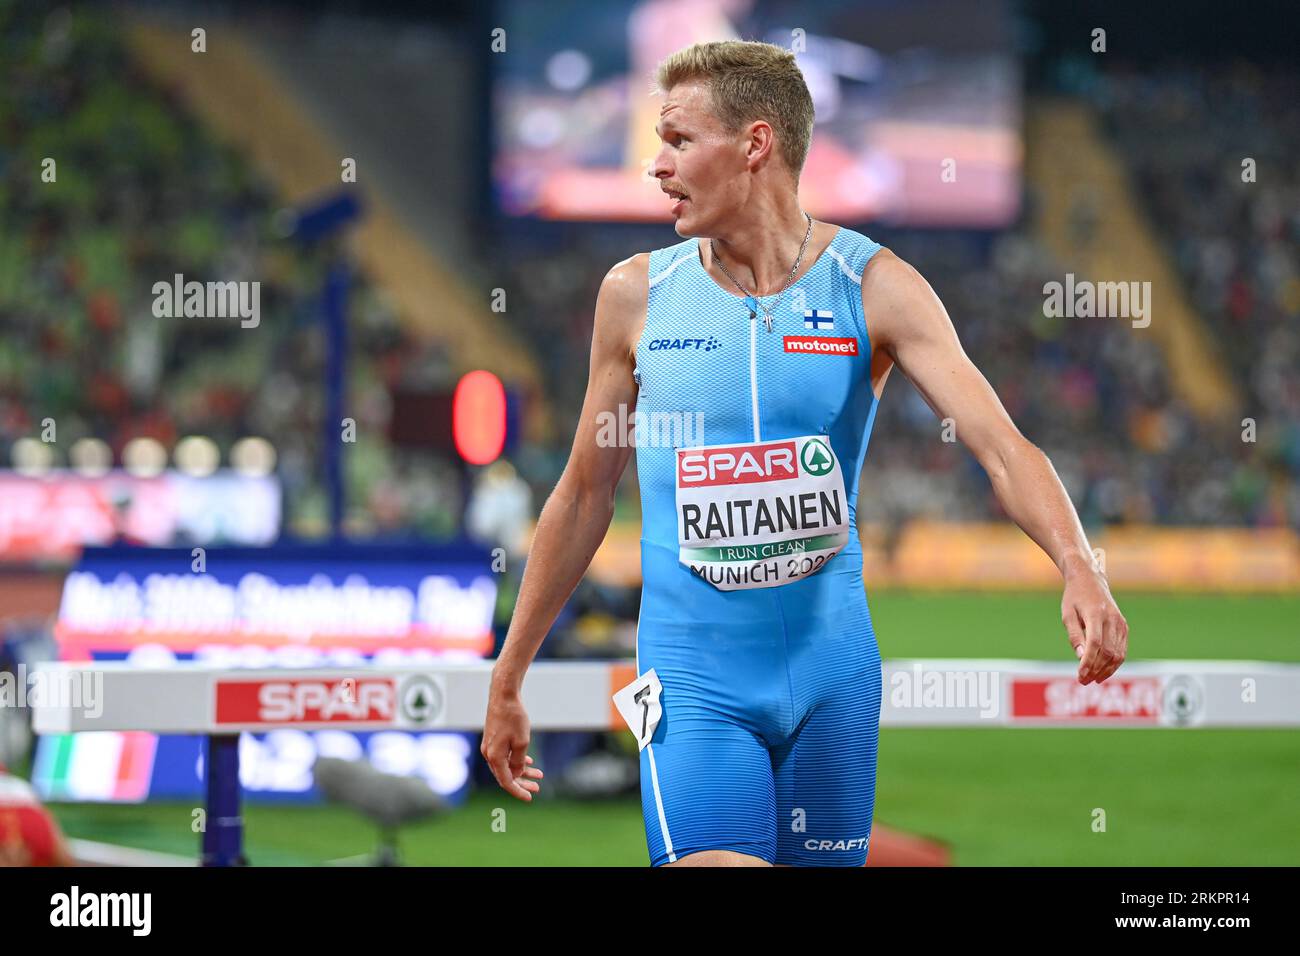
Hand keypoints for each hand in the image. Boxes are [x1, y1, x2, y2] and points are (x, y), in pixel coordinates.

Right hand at [481, 681, 543, 800]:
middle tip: (537, 788)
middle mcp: (489, 754)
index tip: (530, 798)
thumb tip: (517, 774)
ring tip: (539, 775)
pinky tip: (528, 763)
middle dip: (522, 783)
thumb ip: (519, 761)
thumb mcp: (522, 742)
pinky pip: (505, 756)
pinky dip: (516, 761)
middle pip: (506, 775)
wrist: (504, 696)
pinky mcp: (493, 739)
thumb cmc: (513, 717)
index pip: (506, 782)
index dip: (518, 791)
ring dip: (522, 772)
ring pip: (506, 765)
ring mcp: (490, 746)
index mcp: (494, 757)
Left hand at [1061, 563, 1127, 684]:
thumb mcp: (1067, 614)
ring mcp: (1121, 624)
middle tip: (1083, 681)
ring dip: (1106, 670)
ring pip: (1118, 654)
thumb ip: (1074, 636)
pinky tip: (1102, 672)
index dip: (1089, 663)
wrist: (1090, 580)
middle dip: (1096, 670)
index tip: (1080, 676)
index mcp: (1096, 614)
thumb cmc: (1074, 598)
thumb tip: (1081, 658)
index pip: (1095, 644)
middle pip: (1108, 652)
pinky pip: (1122, 650)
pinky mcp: (1124, 627)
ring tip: (1092, 680)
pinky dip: (1113, 664)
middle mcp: (1112, 619)